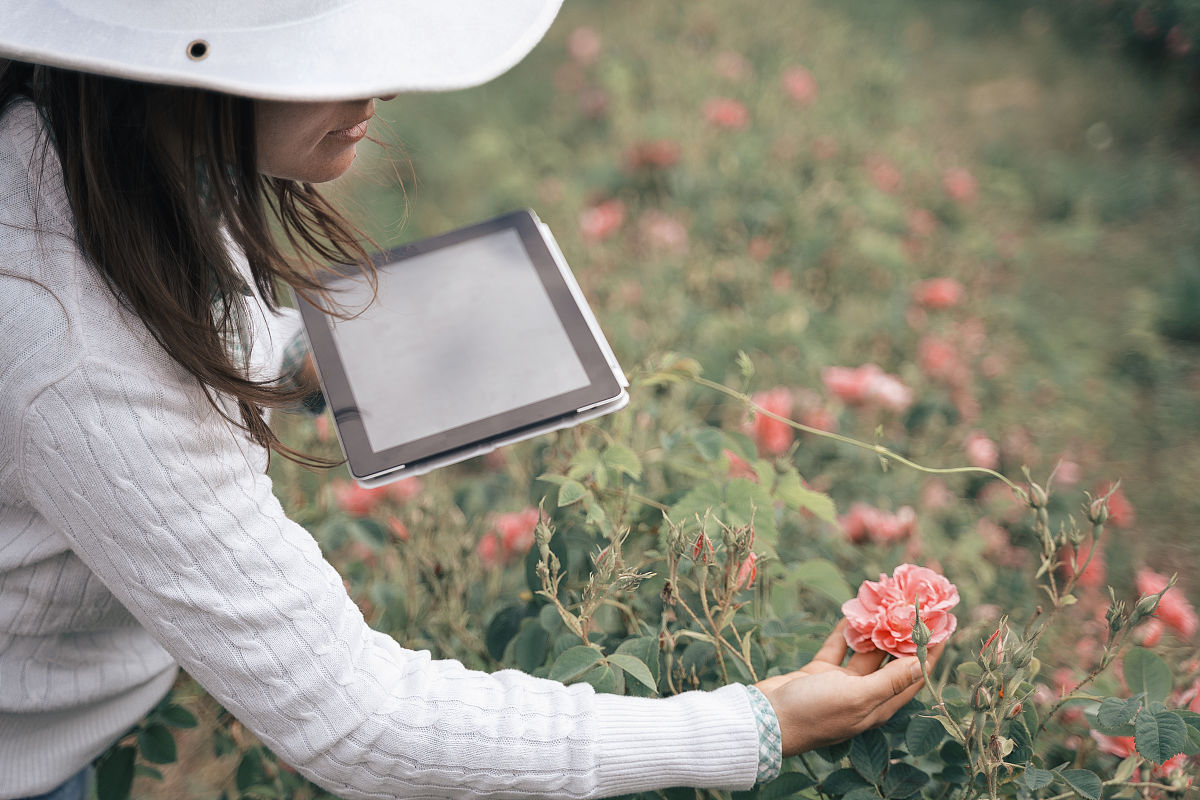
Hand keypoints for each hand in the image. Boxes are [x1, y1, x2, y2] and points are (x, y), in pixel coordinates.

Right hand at [754, 620, 941, 755]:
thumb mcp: (857, 696)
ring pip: (865, 650)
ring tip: (884, 601)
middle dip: (904, 633)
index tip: (942, 624)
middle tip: (914, 605)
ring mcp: (841, 682)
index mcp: (879, 705)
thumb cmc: (814, 712)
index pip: (915, 676)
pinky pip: (838, 646)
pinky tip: (851, 611)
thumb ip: (890, 680)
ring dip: (874, 628)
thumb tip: (924, 664)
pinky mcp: (819, 672)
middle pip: (892, 660)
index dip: (930, 651)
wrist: (766, 719)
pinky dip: (845, 630)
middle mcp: (864, 693)